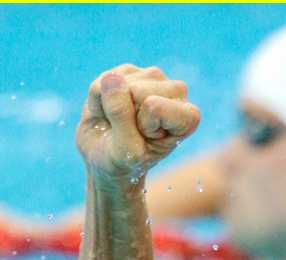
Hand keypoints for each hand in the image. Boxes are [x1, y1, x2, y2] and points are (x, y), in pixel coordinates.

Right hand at [75, 63, 199, 183]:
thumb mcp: (125, 151)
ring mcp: (153, 77)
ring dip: (111, 107)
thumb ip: (121, 116)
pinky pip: (105, 79)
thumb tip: (111, 77)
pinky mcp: (129, 71)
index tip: (145, 140)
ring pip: (122, 82)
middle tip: (128, 132)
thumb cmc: (122, 162)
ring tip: (118, 123)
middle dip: (126, 115)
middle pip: (138, 92)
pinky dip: (99, 99)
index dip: (142, 126)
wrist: (104, 158)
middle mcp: (176, 92)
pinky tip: (108, 111)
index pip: (155, 107)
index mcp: (187, 117)